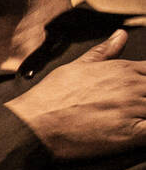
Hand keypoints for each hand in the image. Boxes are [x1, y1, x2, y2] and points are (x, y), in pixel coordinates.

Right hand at [7, 29, 145, 159]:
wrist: (34, 124)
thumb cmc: (51, 97)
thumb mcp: (76, 67)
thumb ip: (103, 52)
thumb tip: (121, 35)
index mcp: (123, 69)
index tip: (138, 92)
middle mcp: (133, 86)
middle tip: (134, 107)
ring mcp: (133, 109)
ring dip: (145, 114)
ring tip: (133, 119)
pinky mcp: (131, 134)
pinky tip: (137, 131)